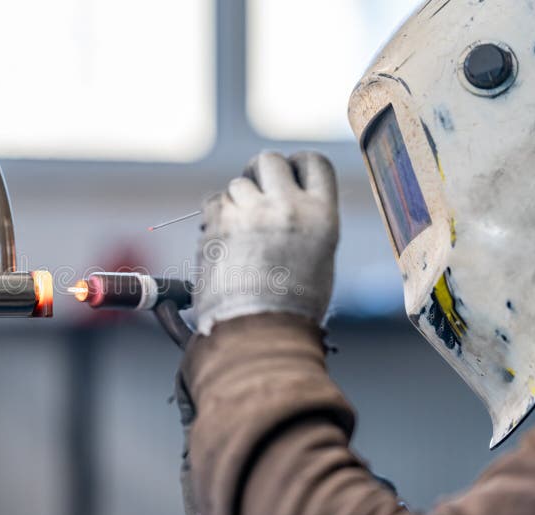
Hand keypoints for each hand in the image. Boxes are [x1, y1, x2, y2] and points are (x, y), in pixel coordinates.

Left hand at [193, 151, 338, 334]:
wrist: (258, 334)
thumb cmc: (291, 308)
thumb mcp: (318, 258)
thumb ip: (304, 221)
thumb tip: (282, 200)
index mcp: (321, 215)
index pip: (312, 163)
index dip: (296, 166)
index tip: (286, 177)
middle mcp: (286, 206)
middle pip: (268, 161)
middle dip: (258, 173)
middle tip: (254, 194)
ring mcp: (250, 212)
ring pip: (236, 184)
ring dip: (235, 202)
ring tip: (239, 236)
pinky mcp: (218, 224)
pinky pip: (213, 202)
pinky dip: (215, 216)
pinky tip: (222, 240)